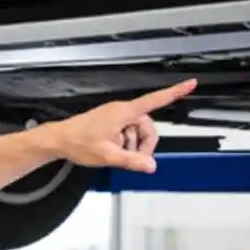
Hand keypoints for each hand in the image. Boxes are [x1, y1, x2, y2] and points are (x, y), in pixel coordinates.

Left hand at [46, 79, 197, 173]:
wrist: (58, 140)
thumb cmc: (78, 142)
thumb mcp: (107, 155)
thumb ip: (131, 160)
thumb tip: (151, 165)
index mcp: (124, 112)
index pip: (155, 100)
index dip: (174, 92)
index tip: (191, 84)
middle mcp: (121, 110)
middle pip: (147, 125)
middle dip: (145, 143)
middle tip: (136, 159)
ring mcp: (115, 116)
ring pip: (137, 130)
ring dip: (134, 144)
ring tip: (118, 154)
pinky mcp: (109, 121)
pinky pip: (127, 131)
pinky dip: (125, 142)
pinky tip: (114, 150)